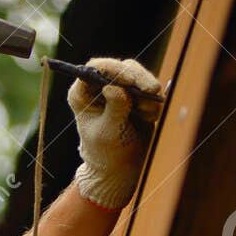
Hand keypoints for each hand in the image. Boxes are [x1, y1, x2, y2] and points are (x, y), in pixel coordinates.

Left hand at [68, 55, 162, 210]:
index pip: (95, 68)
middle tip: (153, 91)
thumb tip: (112, 88)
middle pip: (121, 68)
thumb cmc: (106, 153)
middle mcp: (99, 86)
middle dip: (139, 78)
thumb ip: (113, 109)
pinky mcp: (136, 95)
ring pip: (138, 75)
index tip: (129, 80)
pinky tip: (149, 119)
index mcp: (82, 93)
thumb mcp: (107, 133)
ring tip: (148, 115)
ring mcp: (119, 88)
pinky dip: (152, 103)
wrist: (120, 167)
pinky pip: (149, 89)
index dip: (113, 69)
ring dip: (147, 93)